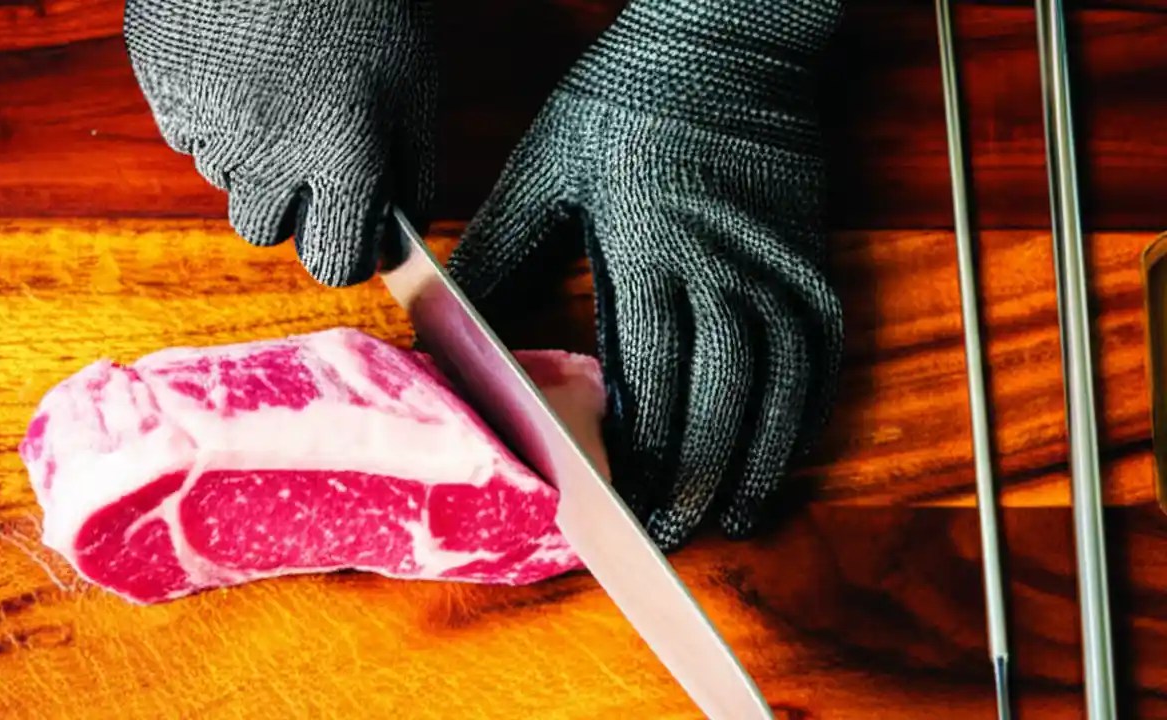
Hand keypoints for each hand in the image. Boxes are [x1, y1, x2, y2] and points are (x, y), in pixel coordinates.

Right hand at [123, 0, 434, 286]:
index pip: (333, 262)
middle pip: (263, 229)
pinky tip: (238, 60)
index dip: (344, 247)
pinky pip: (185, 128)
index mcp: (342, 150)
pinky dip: (210, 109)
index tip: (350, 227)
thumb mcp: (417, 85)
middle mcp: (267, 145)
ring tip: (277, 79)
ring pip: (223, 176)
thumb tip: (394, 243)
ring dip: (248, 150)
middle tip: (308, 142)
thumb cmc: (367, 0)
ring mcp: (205, 110)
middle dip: (288, 202)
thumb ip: (413, 173)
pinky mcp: (160, 76)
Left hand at [447, 0, 845, 548]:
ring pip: (780, 392)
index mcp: (649, 251)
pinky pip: (822, 354)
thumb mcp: (545, 166)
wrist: (729, 36)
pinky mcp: (814, 259)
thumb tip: (450, 328)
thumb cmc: (629, 96)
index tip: (619, 506)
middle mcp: (723, 270)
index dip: (639, 457)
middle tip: (671, 532)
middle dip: (695, 480)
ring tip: (734, 515)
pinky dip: (807, 412)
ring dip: (757, 464)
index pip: (651, 383)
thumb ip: (501, 253)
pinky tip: (785, 445)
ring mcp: (779, 267)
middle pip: (719, 404)